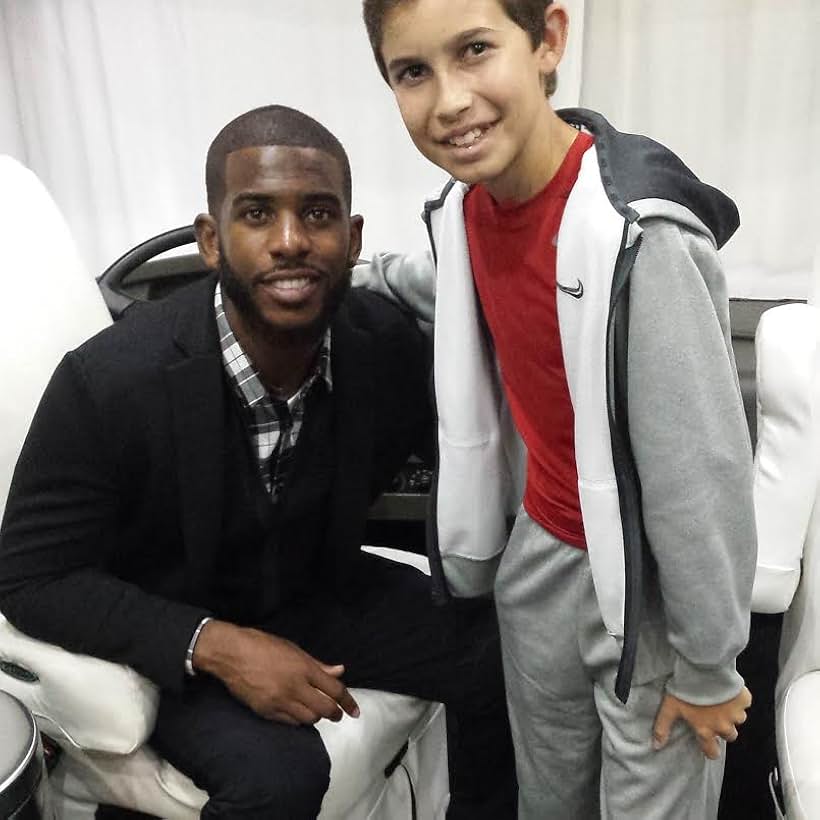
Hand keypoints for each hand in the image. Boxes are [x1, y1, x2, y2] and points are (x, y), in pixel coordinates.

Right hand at [193, 620, 359, 724]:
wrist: (232, 654)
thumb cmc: (263, 645)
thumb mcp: (294, 649)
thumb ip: (318, 664)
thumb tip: (339, 671)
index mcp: (304, 668)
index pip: (334, 690)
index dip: (348, 702)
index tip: (355, 711)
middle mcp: (295, 687)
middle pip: (325, 709)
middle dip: (335, 714)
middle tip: (337, 714)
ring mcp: (280, 701)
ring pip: (308, 719)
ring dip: (316, 717)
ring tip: (315, 710)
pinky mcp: (266, 711)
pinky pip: (290, 723)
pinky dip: (298, 720)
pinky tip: (297, 713)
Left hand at [652, 686, 751, 759]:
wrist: (703, 671)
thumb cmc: (685, 690)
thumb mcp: (670, 708)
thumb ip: (663, 728)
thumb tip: (656, 745)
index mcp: (706, 730)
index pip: (712, 752)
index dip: (711, 749)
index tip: (709, 743)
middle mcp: (723, 727)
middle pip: (729, 736)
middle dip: (723, 728)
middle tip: (713, 714)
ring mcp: (736, 714)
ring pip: (738, 720)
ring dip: (731, 713)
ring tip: (720, 700)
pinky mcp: (744, 701)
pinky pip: (744, 703)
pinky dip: (738, 698)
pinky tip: (727, 689)